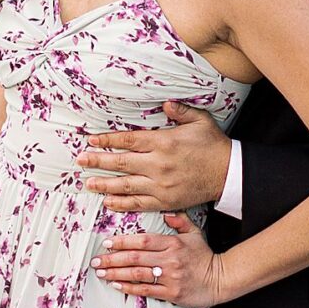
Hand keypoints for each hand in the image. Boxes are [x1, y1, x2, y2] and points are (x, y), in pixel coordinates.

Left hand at [80, 102, 230, 211]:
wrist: (228, 174)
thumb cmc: (213, 145)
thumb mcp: (200, 121)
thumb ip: (180, 111)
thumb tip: (164, 104)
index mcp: (164, 142)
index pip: (128, 140)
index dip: (107, 140)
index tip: (91, 140)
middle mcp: (159, 164)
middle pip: (121, 163)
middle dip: (97, 161)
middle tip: (80, 160)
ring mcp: (161, 185)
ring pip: (125, 185)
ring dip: (104, 184)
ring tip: (88, 182)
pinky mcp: (165, 201)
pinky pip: (139, 204)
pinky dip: (121, 203)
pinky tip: (108, 202)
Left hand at [92, 213, 223, 307]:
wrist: (221, 279)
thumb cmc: (205, 256)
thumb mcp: (194, 233)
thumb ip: (179, 221)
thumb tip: (164, 213)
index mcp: (173, 243)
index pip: (143, 241)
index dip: (123, 242)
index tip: (107, 243)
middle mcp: (170, 259)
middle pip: (135, 258)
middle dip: (112, 258)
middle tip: (96, 259)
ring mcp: (170, 277)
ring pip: (137, 274)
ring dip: (116, 273)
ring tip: (101, 272)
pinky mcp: (171, 293)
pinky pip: (146, 290)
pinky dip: (129, 287)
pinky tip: (116, 284)